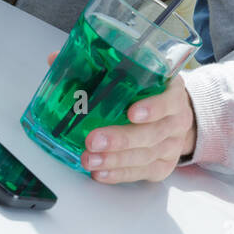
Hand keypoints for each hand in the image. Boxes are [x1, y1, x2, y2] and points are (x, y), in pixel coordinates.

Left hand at [44, 50, 196, 182]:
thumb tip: (56, 58)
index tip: (132, 112)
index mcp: (172, 92)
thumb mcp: (137, 73)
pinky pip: (142, 173)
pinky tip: (102, 173)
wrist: (177, 116)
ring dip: (115, 159)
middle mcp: (176, 120)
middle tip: (94, 140)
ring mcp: (172, 145)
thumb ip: (101, 66)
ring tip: (90, 159)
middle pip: (153, 133)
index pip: (168, 100)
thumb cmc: (150, 92)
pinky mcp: (163, 165)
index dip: (153, 107)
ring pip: (145, 156)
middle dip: (121, 139)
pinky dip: (120, 174)